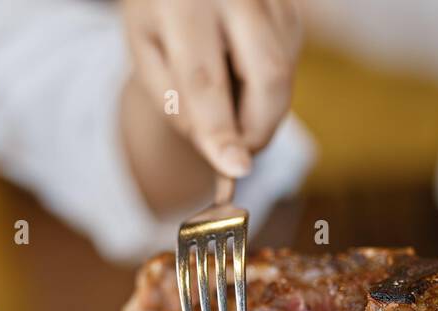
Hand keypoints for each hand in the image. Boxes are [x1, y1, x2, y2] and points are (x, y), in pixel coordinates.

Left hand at [122, 0, 301, 179]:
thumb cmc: (159, 13)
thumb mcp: (146, 53)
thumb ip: (176, 104)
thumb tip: (223, 152)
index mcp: (183, 4)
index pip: (205, 80)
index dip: (221, 130)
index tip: (236, 168)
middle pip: (268, 76)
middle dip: (258, 129)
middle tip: (238, 154)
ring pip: (285, 75)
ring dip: (261, 108)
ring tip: (227, 96)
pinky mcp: (292, 6)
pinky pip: (291, 64)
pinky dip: (269, 86)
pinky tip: (242, 71)